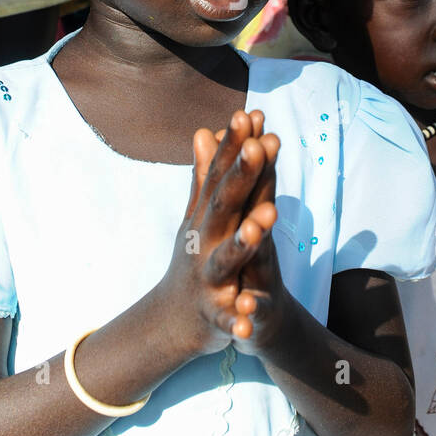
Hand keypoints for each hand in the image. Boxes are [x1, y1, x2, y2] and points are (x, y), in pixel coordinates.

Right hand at [161, 110, 283, 355]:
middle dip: (242, 176)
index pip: (220, 174)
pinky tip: (249, 316)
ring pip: (226, 260)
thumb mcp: (199, 216)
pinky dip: (237, 319)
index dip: (235, 145)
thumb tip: (205, 129)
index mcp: (206, 217)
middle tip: (260, 146)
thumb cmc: (196, 259)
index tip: (251, 113)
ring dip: (243, 241)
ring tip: (262, 221)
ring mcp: (207, 279)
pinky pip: (228, 319)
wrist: (173, 323)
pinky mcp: (215, 317)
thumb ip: (205, 175)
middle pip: (224, 206)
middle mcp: (204, 242)